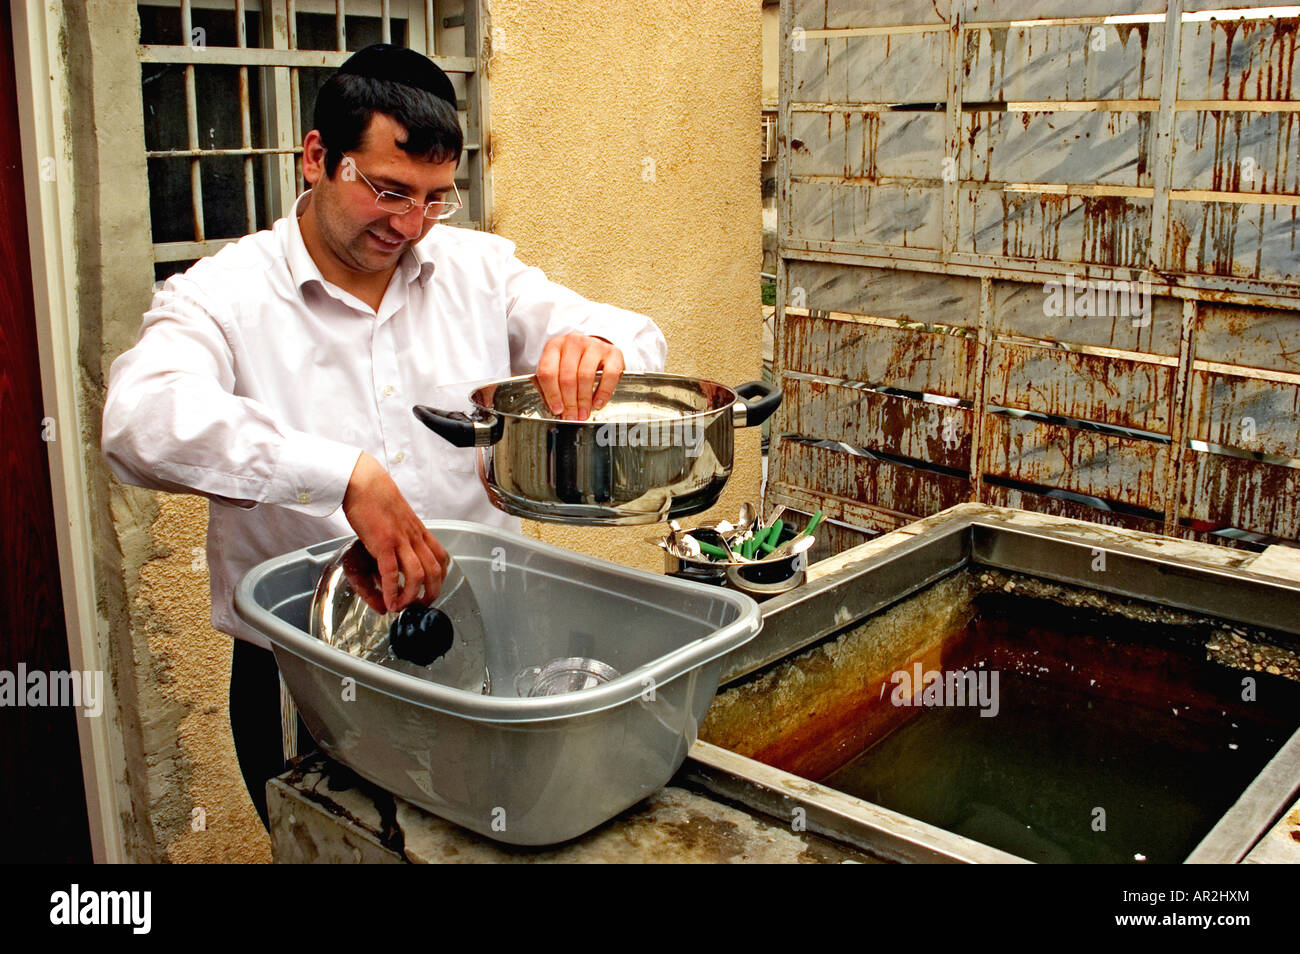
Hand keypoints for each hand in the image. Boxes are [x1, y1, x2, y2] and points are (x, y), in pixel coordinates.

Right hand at [341, 452, 448, 613]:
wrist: (364, 482)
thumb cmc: (376, 497)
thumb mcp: (398, 516)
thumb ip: (403, 531)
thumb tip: (400, 543)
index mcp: (418, 530)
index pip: (441, 557)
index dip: (441, 577)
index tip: (433, 589)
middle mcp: (414, 537)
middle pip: (435, 570)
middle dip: (432, 592)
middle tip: (422, 605)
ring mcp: (400, 540)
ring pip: (417, 574)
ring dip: (412, 596)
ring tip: (403, 607)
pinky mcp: (383, 542)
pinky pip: (392, 573)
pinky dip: (393, 591)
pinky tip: (389, 602)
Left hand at [535, 334, 624, 420]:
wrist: (597, 346)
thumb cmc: (575, 361)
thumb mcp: (559, 367)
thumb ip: (554, 384)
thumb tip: (557, 410)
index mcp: (554, 346)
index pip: (548, 372)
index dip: (552, 394)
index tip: (557, 410)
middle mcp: (573, 342)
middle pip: (567, 376)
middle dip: (569, 401)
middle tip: (571, 417)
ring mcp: (594, 346)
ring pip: (585, 376)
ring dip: (584, 400)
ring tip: (583, 413)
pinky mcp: (612, 353)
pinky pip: (608, 375)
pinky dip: (603, 392)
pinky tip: (598, 403)